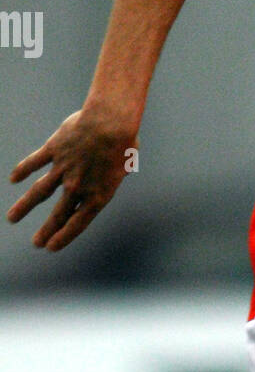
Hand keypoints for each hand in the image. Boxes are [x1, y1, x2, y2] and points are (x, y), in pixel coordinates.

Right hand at [7, 108, 137, 250]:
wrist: (109, 123)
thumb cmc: (124, 142)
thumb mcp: (126, 164)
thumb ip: (117, 173)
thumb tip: (119, 171)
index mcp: (97, 195)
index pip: (78, 223)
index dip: (64, 236)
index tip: (51, 247)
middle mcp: (77, 187)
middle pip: (58, 214)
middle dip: (46, 230)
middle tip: (36, 243)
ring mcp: (63, 169)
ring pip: (38, 193)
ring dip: (24, 207)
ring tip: (12, 218)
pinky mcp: (53, 150)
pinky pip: (34, 162)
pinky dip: (23, 170)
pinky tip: (14, 179)